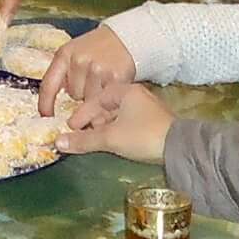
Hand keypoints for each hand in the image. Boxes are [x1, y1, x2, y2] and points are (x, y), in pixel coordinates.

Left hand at [36, 24, 137, 120]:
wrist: (124, 38)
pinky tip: (110, 85)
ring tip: (102, 82)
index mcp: (64, 54)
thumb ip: (62, 73)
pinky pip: (106, 99)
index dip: (45, 104)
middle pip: (73, 95)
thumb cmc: (96, 47)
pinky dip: (108, 97)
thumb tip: (53, 104)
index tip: (46, 116)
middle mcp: (79, 61)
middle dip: (80, 93)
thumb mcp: (73, 52)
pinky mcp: (115, 78)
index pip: (48, 85)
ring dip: (95, 96)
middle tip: (90, 81)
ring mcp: (98, 70)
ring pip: (90, 100)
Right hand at [56, 82, 175, 163]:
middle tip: (82, 136)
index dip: (80, 115)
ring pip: (116, 116)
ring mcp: (145, 108)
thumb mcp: (110, 138)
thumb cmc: (143, 136)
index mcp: (125, 91)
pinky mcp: (151, 121)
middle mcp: (135, 95)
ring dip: (103, 129)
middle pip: (105, 107)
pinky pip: (126, 123)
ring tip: (96, 142)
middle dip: (92, 123)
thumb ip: (84, 140)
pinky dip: (115, 132)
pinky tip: (112, 143)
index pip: (95, 99)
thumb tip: (58, 143)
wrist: (179, 148)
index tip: (69, 129)